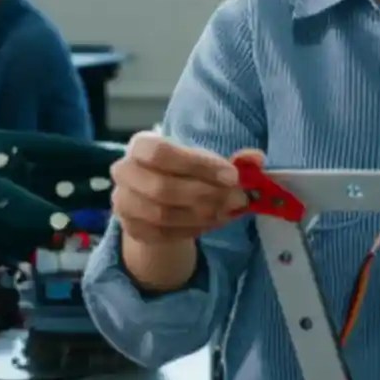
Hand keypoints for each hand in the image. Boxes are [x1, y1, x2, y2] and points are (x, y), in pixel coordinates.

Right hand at [110, 131, 257, 244]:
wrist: (161, 199)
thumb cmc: (185, 172)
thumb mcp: (205, 161)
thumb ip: (231, 159)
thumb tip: (257, 158)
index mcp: (141, 145)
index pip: (162, 153)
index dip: (198, 165)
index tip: (232, 176)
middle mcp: (124, 171)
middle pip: (162, 188)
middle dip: (206, 195)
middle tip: (238, 199)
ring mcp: (123, 202)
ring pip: (163, 215)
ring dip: (202, 215)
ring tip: (228, 211)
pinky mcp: (131, 229)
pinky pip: (163, 234)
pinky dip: (193, 230)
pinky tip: (212, 222)